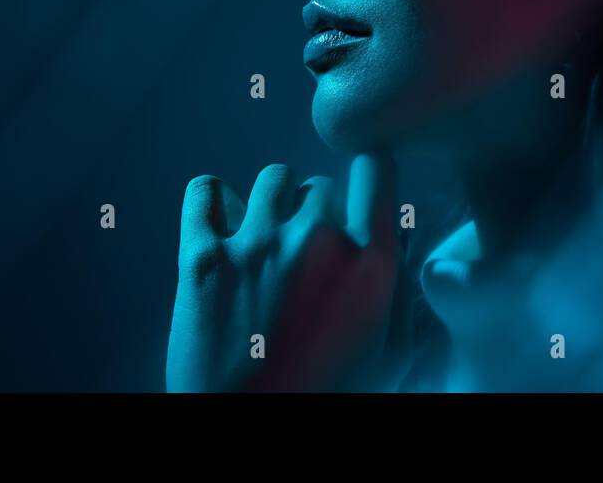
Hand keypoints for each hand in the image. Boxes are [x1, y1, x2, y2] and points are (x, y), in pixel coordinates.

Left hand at [165, 154, 408, 391]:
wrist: (248, 433)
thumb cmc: (326, 399)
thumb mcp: (390, 356)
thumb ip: (401, 290)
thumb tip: (398, 238)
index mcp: (369, 264)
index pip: (375, 170)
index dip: (369, 176)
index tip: (360, 186)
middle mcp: (315, 242)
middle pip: (321, 185)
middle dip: (317, 215)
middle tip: (305, 257)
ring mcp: (256, 245)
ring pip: (273, 179)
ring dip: (273, 205)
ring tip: (266, 242)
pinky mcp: (202, 258)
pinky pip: (206, 191)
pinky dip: (212, 202)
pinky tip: (219, 224)